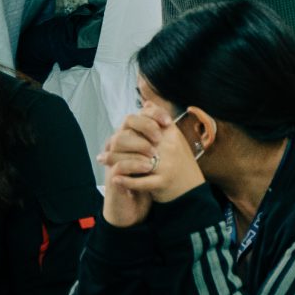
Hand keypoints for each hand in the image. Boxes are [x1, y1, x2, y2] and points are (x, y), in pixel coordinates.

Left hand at [99, 108, 202, 223]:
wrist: (192, 190)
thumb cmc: (180, 164)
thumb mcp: (173, 139)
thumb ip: (159, 122)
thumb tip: (147, 104)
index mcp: (172, 135)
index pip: (150, 119)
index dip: (136, 122)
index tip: (124, 128)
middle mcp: (170, 148)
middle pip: (137, 140)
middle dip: (118, 144)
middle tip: (103, 152)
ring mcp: (167, 165)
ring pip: (135, 161)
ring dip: (115, 161)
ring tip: (103, 161)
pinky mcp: (163, 182)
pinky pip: (140, 182)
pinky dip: (126, 181)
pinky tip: (116, 179)